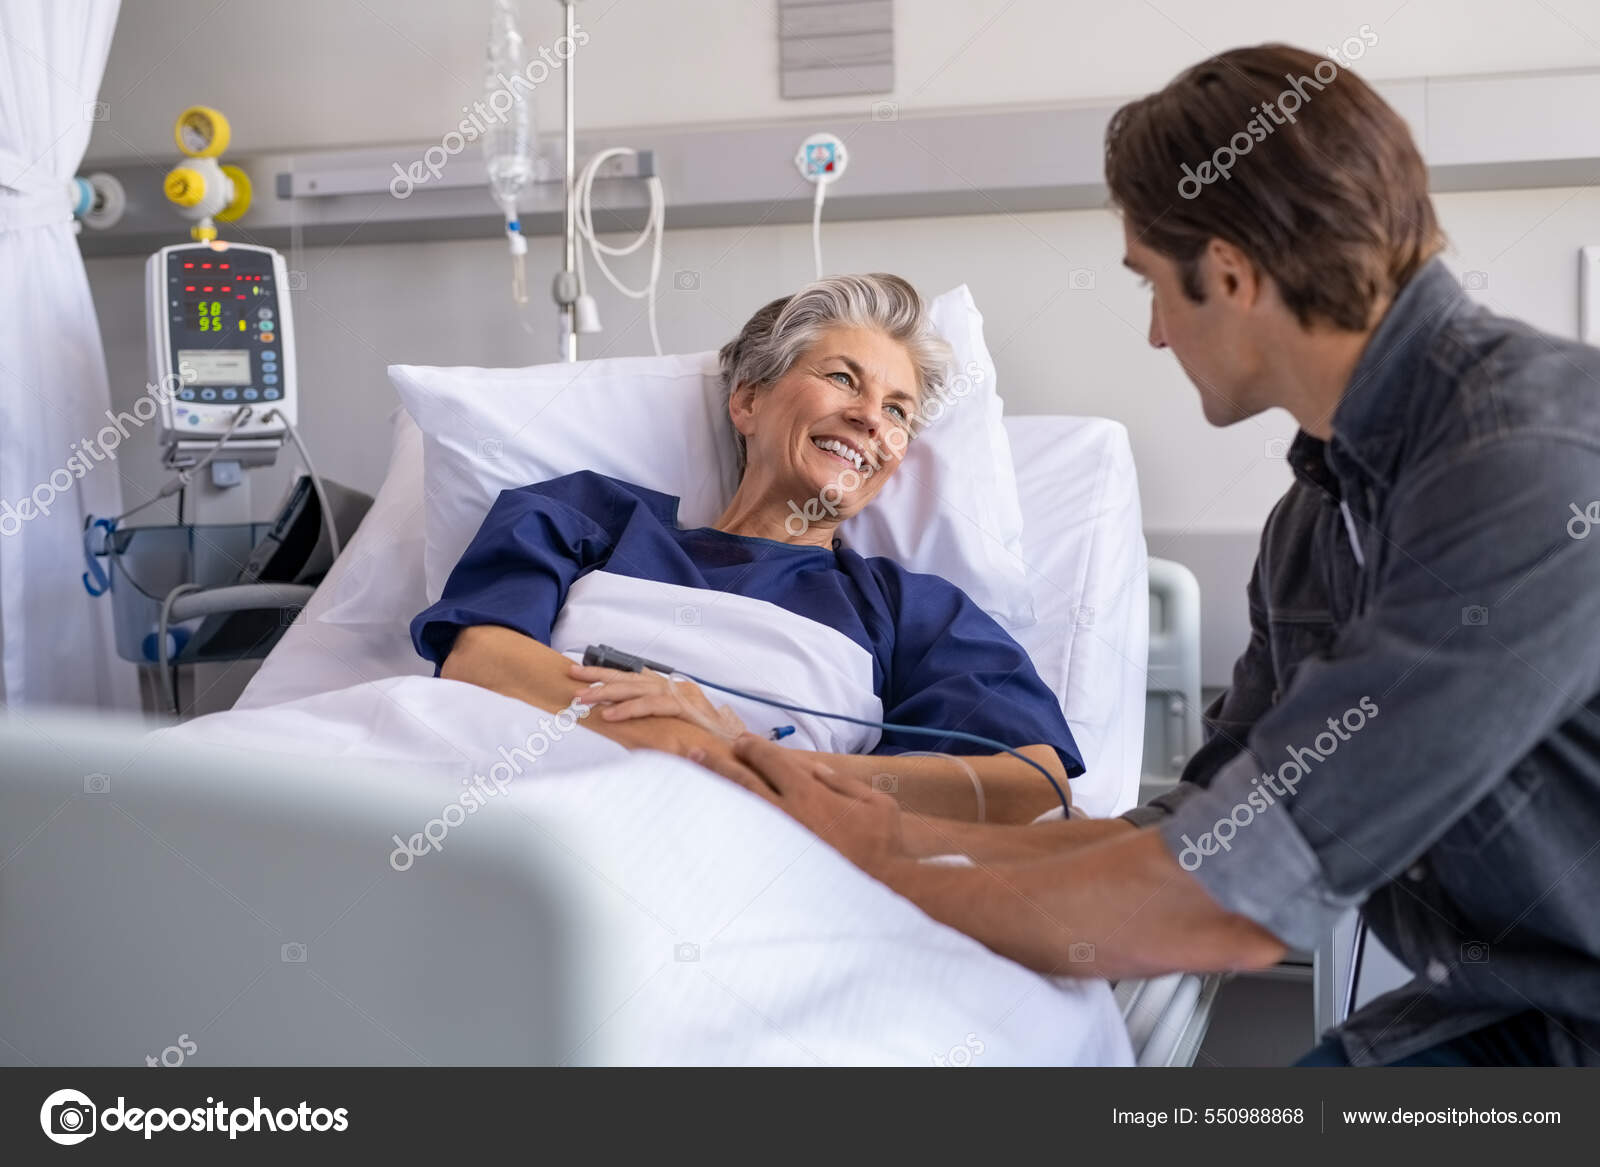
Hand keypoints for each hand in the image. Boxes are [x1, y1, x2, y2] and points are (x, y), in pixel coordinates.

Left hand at [569, 663, 749, 742]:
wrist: (739, 754)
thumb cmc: (706, 746)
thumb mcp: (672, 733)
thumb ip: (650, 727)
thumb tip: (619, 730)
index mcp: (670, 691)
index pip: (633, 679)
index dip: (605, 676)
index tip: (579, 676)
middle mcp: (675, 688)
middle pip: (631, 678)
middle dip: (598, 678)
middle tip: (571, 679)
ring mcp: (682, 695)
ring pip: (639, 688)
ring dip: (608, 693)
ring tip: (583, 699)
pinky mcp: (687, 708)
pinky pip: (653, 706)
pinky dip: (631, 709)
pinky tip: (610, 716)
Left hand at [688, 734, 907, 880]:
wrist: (879, 892)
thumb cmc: (881, 847)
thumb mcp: (876, 804)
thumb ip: (842, 783)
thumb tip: (814, 767)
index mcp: (809, 794)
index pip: (772, 761)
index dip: (754, 748)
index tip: (740, 741)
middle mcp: (785, 814)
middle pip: (743, 780)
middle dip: (720, 763)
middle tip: (697, 753)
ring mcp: (774, 841)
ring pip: (735, 808)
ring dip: (712, 788)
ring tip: (689, 776)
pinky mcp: (770, 867)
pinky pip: (738, 842)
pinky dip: (719, 826)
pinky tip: (701, 820)